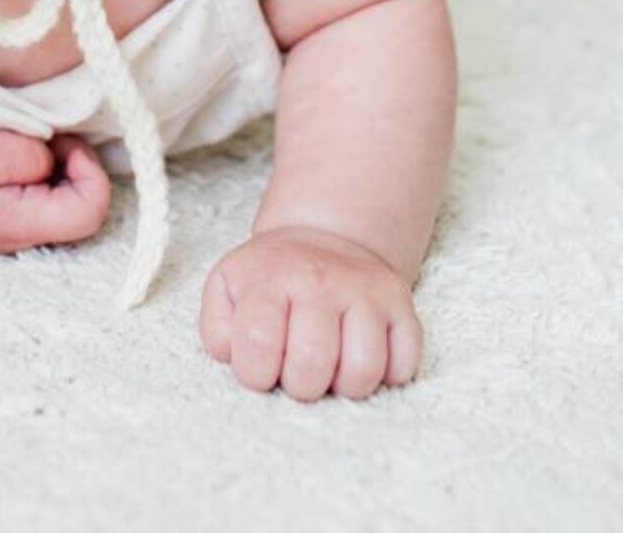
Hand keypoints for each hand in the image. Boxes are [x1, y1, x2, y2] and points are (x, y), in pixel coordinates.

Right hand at [0, 128, 110, 255]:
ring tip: (21, 140)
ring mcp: (11, 229)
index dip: (90, 169)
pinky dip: (33, 169)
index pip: (91, 209)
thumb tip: (55, 158)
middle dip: (72, 163)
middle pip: (80, 204)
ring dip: (51, 164)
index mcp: (24, 223)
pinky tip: (9, 151)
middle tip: (43, 136)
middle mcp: (24, 235)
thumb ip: (33, 155)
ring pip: (59, 199)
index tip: (62, 142)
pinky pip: (36, 196)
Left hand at [200, 227, 422, 401]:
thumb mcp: (227, 289)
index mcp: (268, 278)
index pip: (257, 344)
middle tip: (298, 370)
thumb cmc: (270, 281)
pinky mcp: (401, 302)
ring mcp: (364, 289)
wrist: (321, 237)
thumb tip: (234, 356)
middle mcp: (319, 279)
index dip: (255, 373)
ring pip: (363, 370)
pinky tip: (362, 354)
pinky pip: (405, 364)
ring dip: (345, 386)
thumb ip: (218, 328)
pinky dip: (387, 374)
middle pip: (312, 366)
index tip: (261, 367)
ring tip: (332, 367)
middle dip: (301, 386)